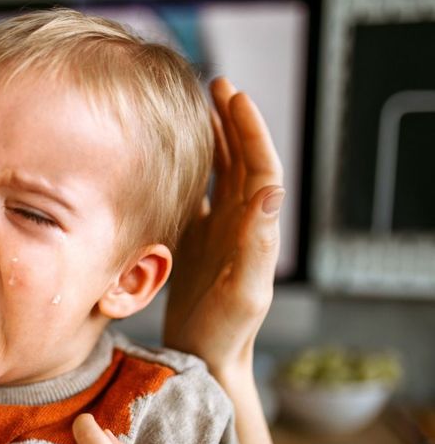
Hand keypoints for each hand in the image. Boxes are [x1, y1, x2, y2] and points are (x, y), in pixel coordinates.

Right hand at [164, 77, 283, 377]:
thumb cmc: (226, 332)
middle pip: (241, 160)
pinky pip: (196, 194)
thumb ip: (258, 244)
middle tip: (216, 85)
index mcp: (254, 229)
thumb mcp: (245, 291)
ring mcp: (218, 231)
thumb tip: (270, 191)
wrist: (205, 358)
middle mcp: (239, 224)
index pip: (259, 167)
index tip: (234, 98)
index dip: (250, 131)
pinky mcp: (196, 241)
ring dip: (213, 139)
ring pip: (219, 172)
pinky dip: (189, 169)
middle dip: (231, 121)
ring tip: (197, 107)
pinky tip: (172, 155)